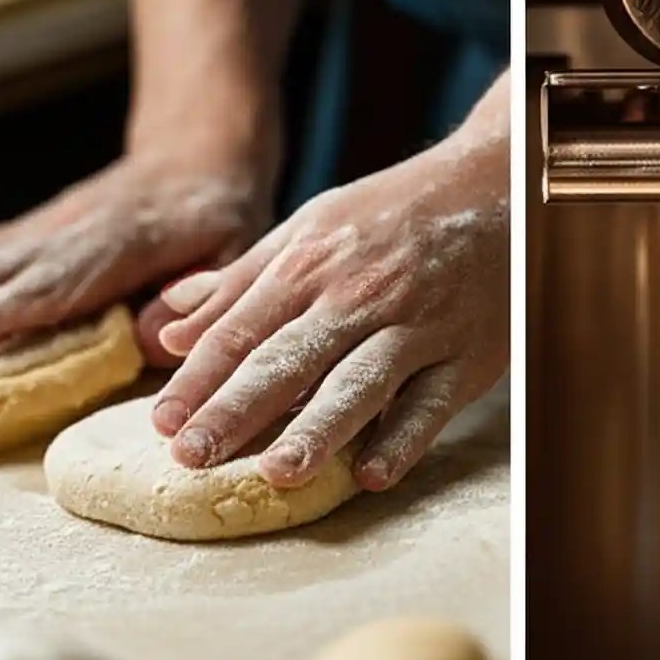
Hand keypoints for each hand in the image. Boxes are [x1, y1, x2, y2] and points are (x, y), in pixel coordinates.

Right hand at [0, 150, 274, 361]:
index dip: (5, 312)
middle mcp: (74, 234)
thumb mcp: (239, 255)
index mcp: (123, 247)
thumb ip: (204, 297)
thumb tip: (155, 341)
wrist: (203, 156)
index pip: (57, 284)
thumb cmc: (226, 217)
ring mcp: (52, 228)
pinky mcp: (43, 227)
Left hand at [150, 132, 508, 490]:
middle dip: (235, 410)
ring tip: (275, 473)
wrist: (496, 184)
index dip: (199, 379)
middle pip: (288, 360)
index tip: (162, 423)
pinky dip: (404, 439)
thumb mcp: (312, 227)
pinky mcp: (465, 355)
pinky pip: (431, 403)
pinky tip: (372, 475)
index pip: (242, 330)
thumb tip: (172, 327)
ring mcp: (416, 326)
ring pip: (359, 384)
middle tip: (190, 458)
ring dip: (318, 429)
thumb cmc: (396, 211)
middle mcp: (359, 295)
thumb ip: (243, 281)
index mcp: (313, 263)